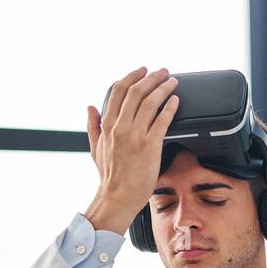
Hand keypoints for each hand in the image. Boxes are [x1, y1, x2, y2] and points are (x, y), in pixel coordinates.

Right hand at [83, 67, 179, 233]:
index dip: (132, 77)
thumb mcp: (95, 148)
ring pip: (150, 102)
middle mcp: (120, 127)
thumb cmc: (109, 176)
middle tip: (162, 72)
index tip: (141, 70)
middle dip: (151, 78)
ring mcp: (135, 136)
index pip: (117, 91)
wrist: (118, 197)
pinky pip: (162, 120)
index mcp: (107, 125)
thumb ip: (93, 126)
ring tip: (172, 82)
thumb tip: (90, 107)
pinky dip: (170, 107)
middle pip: (136, 92)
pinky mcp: (150, 146)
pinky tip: (176, 101)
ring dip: (163, 88)